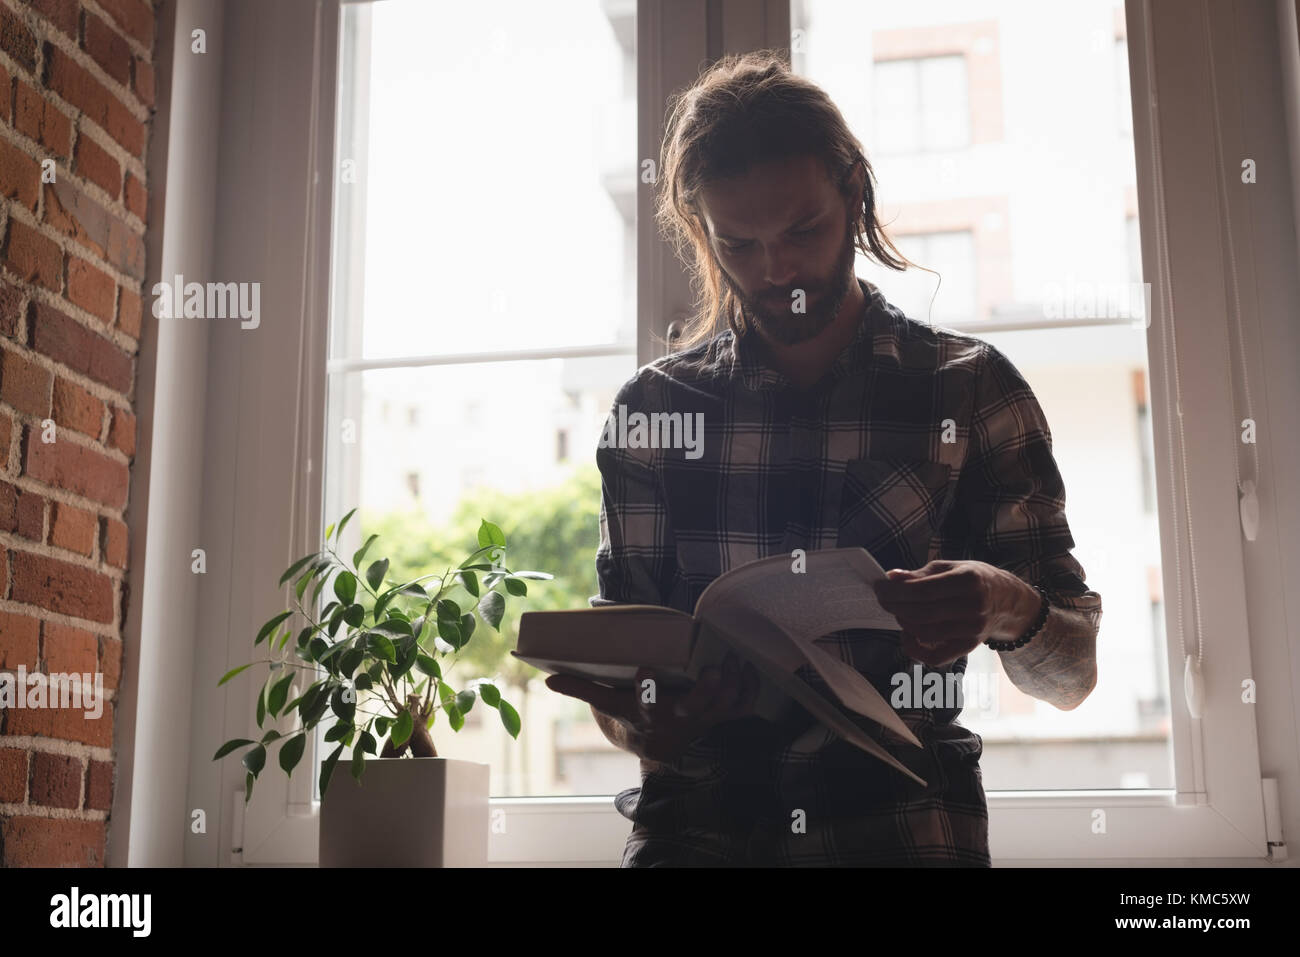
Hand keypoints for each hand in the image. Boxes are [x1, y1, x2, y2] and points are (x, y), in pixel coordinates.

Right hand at [544, 654, 759, 763]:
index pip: (646, 704)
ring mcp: (701, 720)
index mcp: (648, 713)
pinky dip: (749, 691)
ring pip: (722, 708)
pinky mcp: (718, 717)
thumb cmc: (629, 713)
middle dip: (706, 692)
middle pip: (694, 710)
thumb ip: (581, 688)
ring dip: (732, 688)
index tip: (644, 670)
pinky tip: (750, 670)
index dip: (647, 690)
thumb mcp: (605, 703)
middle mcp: (677, 720)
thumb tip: (547, 681)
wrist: (656, 745)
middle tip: (715, 669)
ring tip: (735, 661)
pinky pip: (740, 708)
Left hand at [872, 560, 1041, 666]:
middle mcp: (973, 607)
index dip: (895, 592)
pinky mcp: (969, 647)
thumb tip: (892, 577)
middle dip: (895, 607)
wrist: (1008, 601)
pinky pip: (936, 657)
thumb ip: (921, 574)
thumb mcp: (952, 567)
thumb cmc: (975, 579)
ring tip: (899, 613)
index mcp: (968, 581)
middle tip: (883, 600)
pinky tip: (907, 637)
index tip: (879, 588)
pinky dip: (916, 651)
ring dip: (904, 624)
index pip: (922, 591)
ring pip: (926, 633)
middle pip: (922, 613)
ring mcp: (972, 630)